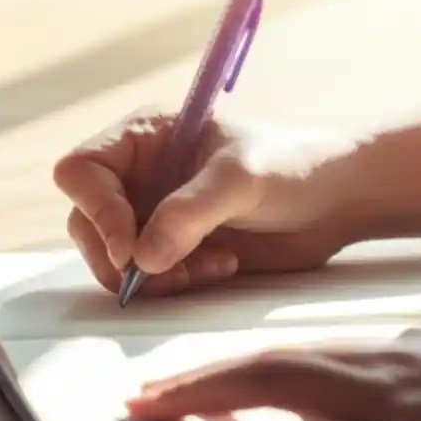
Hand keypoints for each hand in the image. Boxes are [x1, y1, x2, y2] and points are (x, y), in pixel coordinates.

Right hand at [52, 111, 361, 296]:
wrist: (339, 199)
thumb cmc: (294, 165)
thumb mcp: (241, 178)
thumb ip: (189, 213)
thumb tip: (142, 257)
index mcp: (142, 137)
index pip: (81, 171)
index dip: (95, 210)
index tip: (130, 248)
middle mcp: (136, 174)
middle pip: (86, 221)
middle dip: (120, 255)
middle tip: (162, 273)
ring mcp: (150, 213)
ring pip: (111, 256)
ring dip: (151, 274)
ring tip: (205, 267)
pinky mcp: (170, 248)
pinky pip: (145, 277)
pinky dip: (173, 284)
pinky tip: (220, 266)